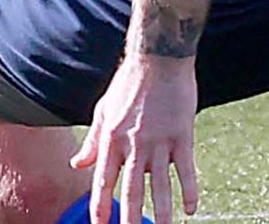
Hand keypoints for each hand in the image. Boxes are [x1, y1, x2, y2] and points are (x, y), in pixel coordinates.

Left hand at [71, 55, 198, 223]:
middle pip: (131, 189)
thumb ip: (93, 142)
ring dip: (161, 212)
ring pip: (160, 185)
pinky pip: (186, 170)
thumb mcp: (103, 111)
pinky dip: (189, 191)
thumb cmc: (128, 85)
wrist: (158, 60)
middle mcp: (134, 143)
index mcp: (111, 137)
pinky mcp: (183, 136)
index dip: (101, 204)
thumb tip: (78, 165)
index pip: (103, 179)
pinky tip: (191, 210)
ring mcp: (160, 141)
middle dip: (129, 217)